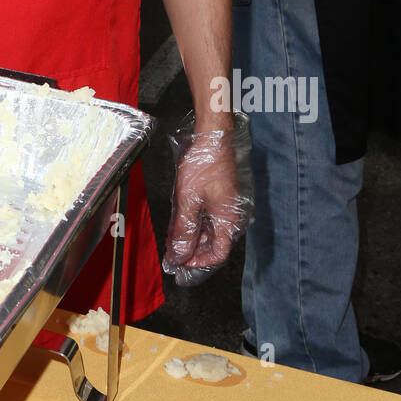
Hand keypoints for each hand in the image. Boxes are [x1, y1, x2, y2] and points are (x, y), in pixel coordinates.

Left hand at [162, 113, 253, 284]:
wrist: (212, 138)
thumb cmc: (204, 165)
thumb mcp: (188, 200)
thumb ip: (184, 231)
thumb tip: (179, 256)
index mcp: (228, 221)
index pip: (218, 254)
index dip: (198, 262)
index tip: (180, 262)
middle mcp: (230, 217)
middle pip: (212, 244)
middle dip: (190, 250)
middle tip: (170, 253)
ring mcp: (224, 207)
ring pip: (207, 232)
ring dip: (189, 237)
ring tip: (170, 240)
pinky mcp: (218, 199)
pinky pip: (206, 218)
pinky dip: (192, 224)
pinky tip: (177, 224)